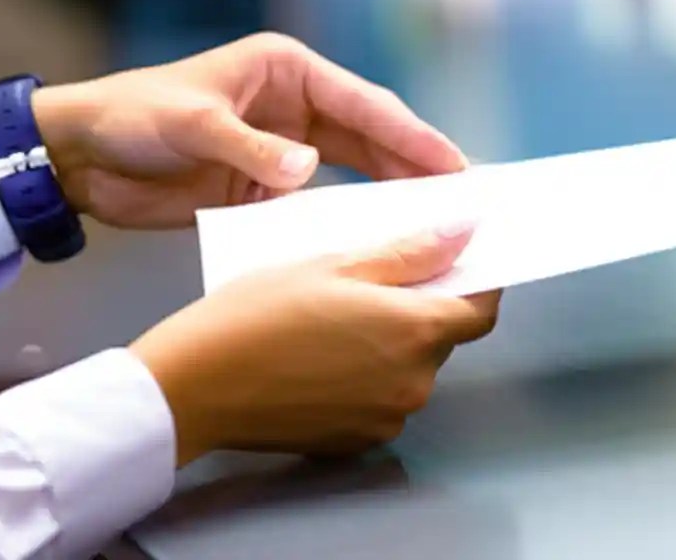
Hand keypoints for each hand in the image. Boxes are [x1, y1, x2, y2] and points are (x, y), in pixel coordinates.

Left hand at [31, 32, 466, 228]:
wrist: (81, 158)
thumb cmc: (131, 117)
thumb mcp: (189, 123)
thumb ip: (249, 148)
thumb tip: (307, 170)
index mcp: (287, 72)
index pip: (365, 103)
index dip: (413, 136)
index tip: (456, 164)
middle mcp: (296, 106)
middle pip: (374, 137)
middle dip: (418, 166)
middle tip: (466, 200)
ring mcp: (285, 148)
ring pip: (359, 170)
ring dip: (395, 194)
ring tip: (440, 222)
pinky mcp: (269, 187)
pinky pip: (324, 203)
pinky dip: (353, 219)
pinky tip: (381, 240)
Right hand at [129, 224, 500, 465]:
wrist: (193, 386)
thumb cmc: (257, 315)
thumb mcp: (335, 265)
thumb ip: (410, 253)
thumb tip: (465, 234)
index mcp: (415, 333)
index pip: (481, 310)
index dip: (477, 282)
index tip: (458, 262)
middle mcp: (412, 384)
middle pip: (442, 339)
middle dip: (421, 307)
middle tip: (374, 280)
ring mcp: (385, 418)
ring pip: (409, 370)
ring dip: (390, 344)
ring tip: (338, 316)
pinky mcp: (355, 440)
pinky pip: (379, 400)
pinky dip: (366, 376)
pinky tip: (322, 355)